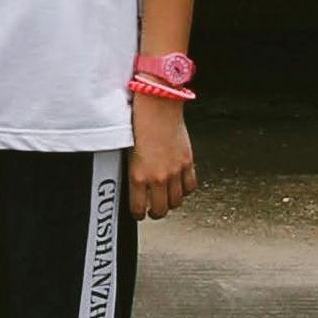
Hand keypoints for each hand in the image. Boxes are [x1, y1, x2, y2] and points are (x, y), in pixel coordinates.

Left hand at [127, 93, 198, 219]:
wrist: (158, 103)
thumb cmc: (139, 120)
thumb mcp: (127, 150)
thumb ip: (133, 170)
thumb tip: (134, 183)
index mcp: (138, 175)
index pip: (138, 208)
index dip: (138, 214)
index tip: (138, 213)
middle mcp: (157, 176)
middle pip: (160, 210)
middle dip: (155, 213)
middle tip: (153, 210)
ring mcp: (175, 171)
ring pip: (177, 202)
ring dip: (171, 203)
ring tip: (166, 199)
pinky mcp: (187, 162)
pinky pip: (190, 186)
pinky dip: (185, 190)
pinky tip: (180, 186)